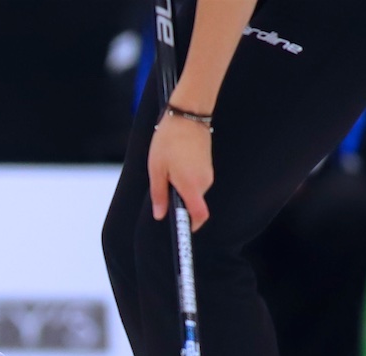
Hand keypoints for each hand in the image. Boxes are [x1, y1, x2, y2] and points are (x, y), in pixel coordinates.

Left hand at [149, 110, 213, 230]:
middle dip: (180, 205)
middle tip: (163, 193)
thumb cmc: (168, 141)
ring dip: (181, 191)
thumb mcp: (156, 170)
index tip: (182, 231)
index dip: (192, 226)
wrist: (187, 116)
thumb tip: (160, 215)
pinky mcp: (207, 167)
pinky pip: (197, 183)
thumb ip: (159, 195)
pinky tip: (174, 167)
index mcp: (191, 185)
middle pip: (194, 205)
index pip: (199, 215)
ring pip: (195, 193)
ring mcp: (208, 174)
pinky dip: (186, 182)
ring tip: (167, 173)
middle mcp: (204, 182)